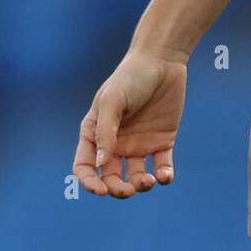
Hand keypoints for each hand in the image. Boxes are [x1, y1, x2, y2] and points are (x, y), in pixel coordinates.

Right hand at [73, 48, 187, 198]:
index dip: (89, 183)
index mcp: (96, 133)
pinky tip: (164, 176)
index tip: (101, 190)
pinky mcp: (162, 141)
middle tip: (128, 189)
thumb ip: (105, 131)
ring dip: (140, 185)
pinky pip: (162, 167)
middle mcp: (116, 142)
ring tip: (148, 180)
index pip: (86, 166)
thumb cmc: (131, 76)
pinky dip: (164, 177)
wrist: (162, 60)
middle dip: (117, 189)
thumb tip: (101, 163)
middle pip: (111, 178)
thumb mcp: (113, 100)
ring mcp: (139, 144)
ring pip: (136, 177)